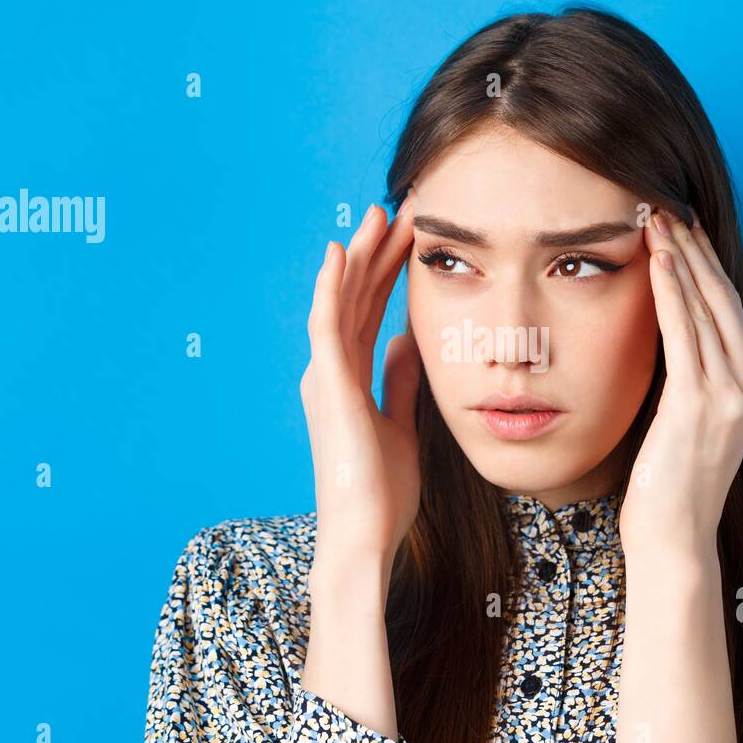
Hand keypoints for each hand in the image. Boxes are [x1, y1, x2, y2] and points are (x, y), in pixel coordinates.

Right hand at [301, 198, 420, 585]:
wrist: (366, 533)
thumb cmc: (383, 492)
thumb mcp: (402, 424)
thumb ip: (399, 382)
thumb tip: (405, 343)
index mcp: (349, 378)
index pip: (370, 310)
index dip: (390, 272)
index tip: (416, 238)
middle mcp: (331, 370)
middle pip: (356, 296)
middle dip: (379, 251)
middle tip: (403, 209)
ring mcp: (326, 375)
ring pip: (341, 300)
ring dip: (360, 255)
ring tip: (380, 213)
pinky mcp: (328, 385)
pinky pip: (328, 324)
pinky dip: (333, 286)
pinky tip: (343, 251)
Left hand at [617, 207, 742, 571]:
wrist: (676, 536)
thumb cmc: (678, 482)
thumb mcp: (709, 420)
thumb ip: (729, 371)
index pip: (731, 310)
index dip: (708, 265)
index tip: (685, 229)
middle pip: (722, 299)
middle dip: (694, 250)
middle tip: (667, 208)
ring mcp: (729, 394)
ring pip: (704, 309)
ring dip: (679, 260)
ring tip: (657, 221)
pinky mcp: (699, 404)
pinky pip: (683, 335)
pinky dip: (671, 293)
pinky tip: (657, 263)